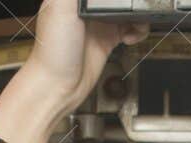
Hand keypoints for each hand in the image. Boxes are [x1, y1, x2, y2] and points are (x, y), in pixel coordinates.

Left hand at [18, 0, 148, 122]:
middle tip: (137, 2)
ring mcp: (98, 21)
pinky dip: (138, 28)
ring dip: (138, 10)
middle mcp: (85, 4)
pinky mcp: (108, 38)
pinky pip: (131, 26)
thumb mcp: (61, 7)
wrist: (58, 86)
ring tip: (138, 17)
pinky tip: (133, 34)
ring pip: (127, 6)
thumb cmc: (52, 50)